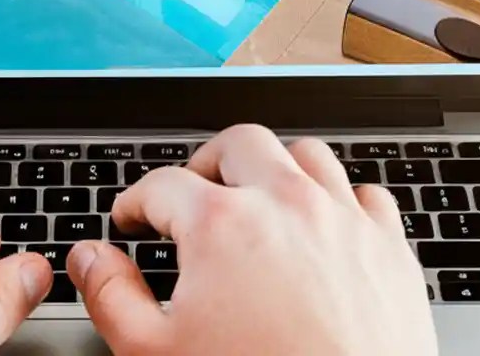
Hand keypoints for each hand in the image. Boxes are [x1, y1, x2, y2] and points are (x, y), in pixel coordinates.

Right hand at [68, 125, 436, 355]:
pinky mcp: (389, 247)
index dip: (135, 200)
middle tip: (192, 194)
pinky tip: (323, 225)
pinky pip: (364, 195)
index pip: (161, 185)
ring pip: (306, 155)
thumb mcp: (156, 354)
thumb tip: (90, 259)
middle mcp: (285, 205)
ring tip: (257, 197)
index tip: (132, 217)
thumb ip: (112, 298)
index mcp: (222, 225)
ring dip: (275, 169)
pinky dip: (338, 201)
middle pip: (239, 144)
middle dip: (207, 164)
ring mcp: (343, 220)